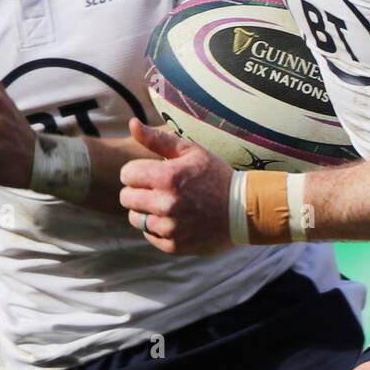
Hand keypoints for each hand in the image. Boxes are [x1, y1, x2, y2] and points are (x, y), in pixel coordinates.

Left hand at [120, 118, 234, 254]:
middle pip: (126, 198)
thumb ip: (158, 139)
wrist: (243, 209)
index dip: (137, 172)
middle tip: (158, 189)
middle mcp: (166, 204)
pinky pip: (149, 235)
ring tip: (166, 205)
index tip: (151, 173)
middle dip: (138, 191)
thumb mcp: (191, 151)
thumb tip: (132, 123)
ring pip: (136, 218)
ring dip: (146, 211)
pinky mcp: (174, 245)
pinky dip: (158, 227)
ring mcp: (170, 227)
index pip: (127, 174)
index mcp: (167, 177)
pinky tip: (176, 219)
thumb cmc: (215, 175)